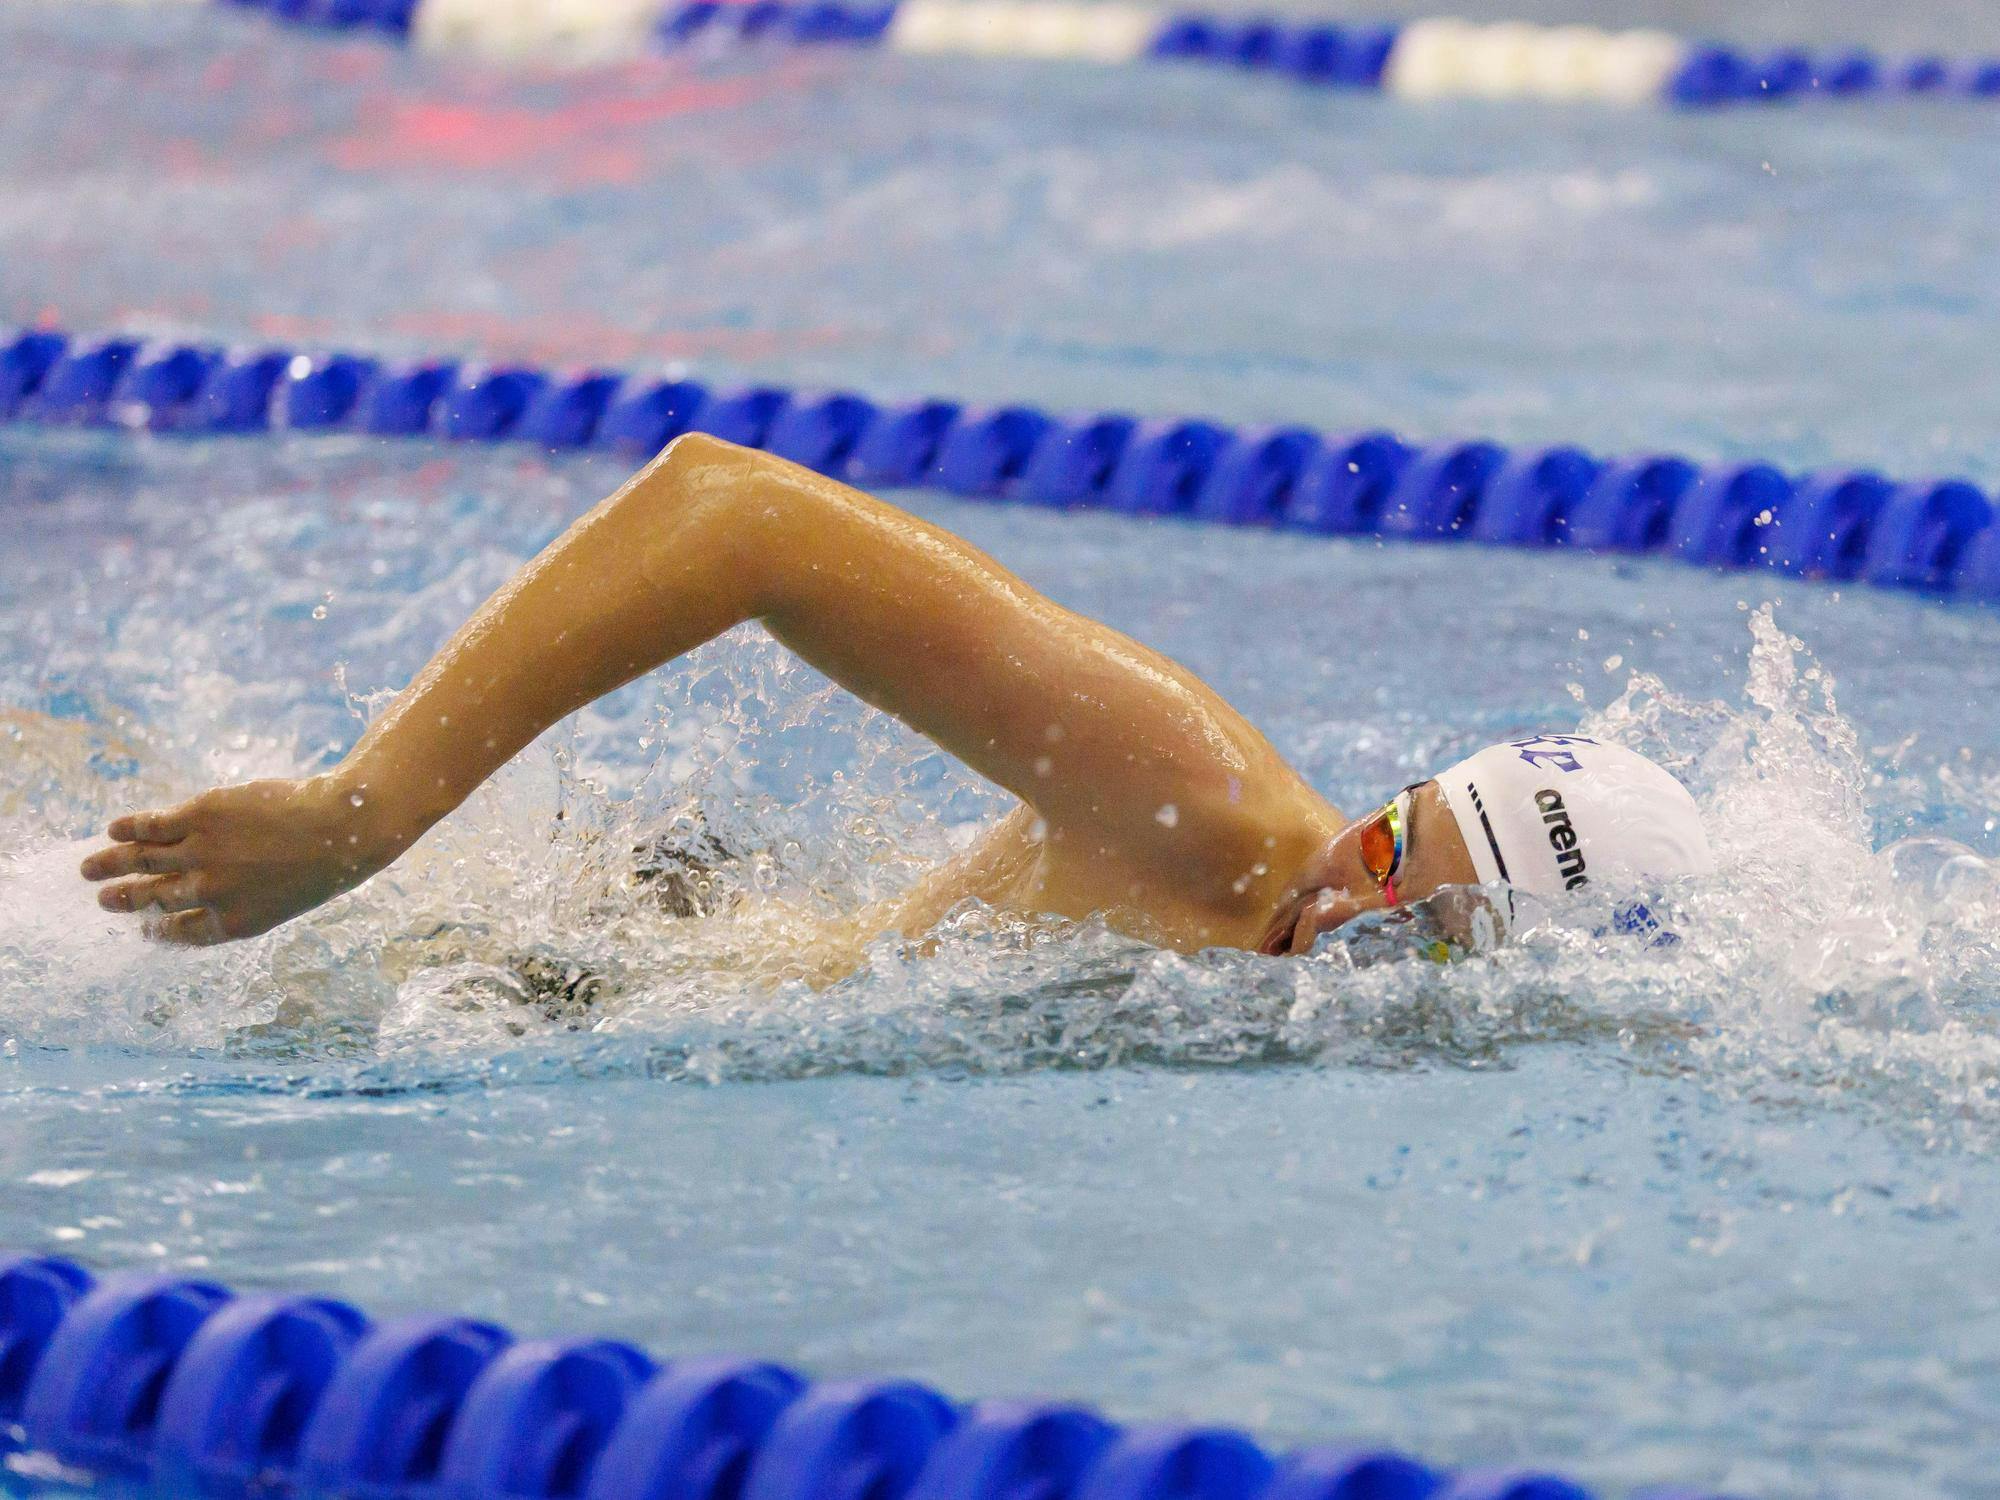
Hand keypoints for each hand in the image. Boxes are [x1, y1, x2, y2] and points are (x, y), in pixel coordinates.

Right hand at [79, 775, 397, 945]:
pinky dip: (130, 828)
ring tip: (89, 869)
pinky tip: (114, 830)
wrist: (343, 827)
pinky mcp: (201, 816)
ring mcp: (202, 854)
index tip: (141, 927)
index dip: (156, 930)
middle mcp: (209, 893)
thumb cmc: (325, 862)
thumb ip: (244, 901)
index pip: (179, 932)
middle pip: (153, 900)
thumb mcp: (284, 897)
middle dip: (124, 900)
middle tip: (102, 900)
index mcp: (232, 923)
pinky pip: (154, 825)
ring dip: (111, 865)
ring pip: (143, 862)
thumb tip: (207, 896)